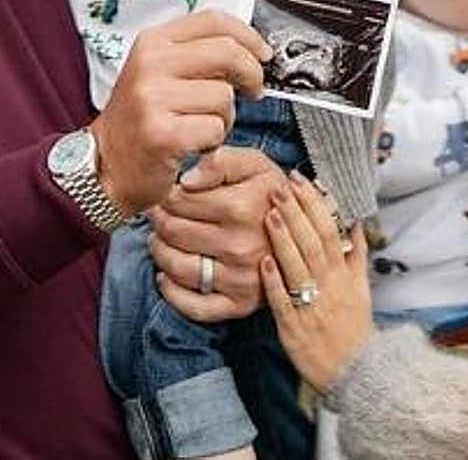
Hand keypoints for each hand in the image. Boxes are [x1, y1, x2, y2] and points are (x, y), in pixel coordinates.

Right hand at [91, 11, 269, 213]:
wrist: (106, 166)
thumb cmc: (138, 121)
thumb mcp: (158, 73)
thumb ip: (196, 55)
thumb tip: (249, 49)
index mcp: (152, 43)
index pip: (213, 21)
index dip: (248, 35)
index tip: (262, 53)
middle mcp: (151, 64)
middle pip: (227, 52)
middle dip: (251, 74)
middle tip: (253, 90)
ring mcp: (154, 98)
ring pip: (224, 96)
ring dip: (225, 117)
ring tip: (201, 125)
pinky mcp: (163, 133)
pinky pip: (215, 129)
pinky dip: (213, 142)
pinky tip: (193, 144)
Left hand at [149, 146, 289, 321]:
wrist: (308, 234)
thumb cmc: (273, 194)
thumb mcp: (256, 165)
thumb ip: (220, 161)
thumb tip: (186, 180)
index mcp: (242, 208)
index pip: (177, 200)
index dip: (165, 196)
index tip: (168, 195)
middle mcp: (240, 246)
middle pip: (172, 232)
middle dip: (160, 221)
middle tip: (161, 216)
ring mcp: (240, 279)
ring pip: (176, 267)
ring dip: (159, 252)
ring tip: (164, 240)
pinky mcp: (240, 304)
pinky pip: (194, 306)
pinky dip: (172, 292)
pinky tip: (167, 276)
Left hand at [261, 170, 373, 392]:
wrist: (354, 370)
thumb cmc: (352, 326)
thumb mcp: (361, 287)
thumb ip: (357, 253)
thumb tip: (354, 221)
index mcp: (345, 273)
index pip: (330, 230)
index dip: (314, 203)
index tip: (299, 181)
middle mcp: (330, 285)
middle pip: (313, 242)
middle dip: (296, 212)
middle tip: (280, 186)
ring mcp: (312, 305)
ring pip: (299, 267)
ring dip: (285, 240)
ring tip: (270, 214)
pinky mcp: (295, 327)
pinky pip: (284, 302)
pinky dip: (275, 283)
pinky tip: (264, 262)